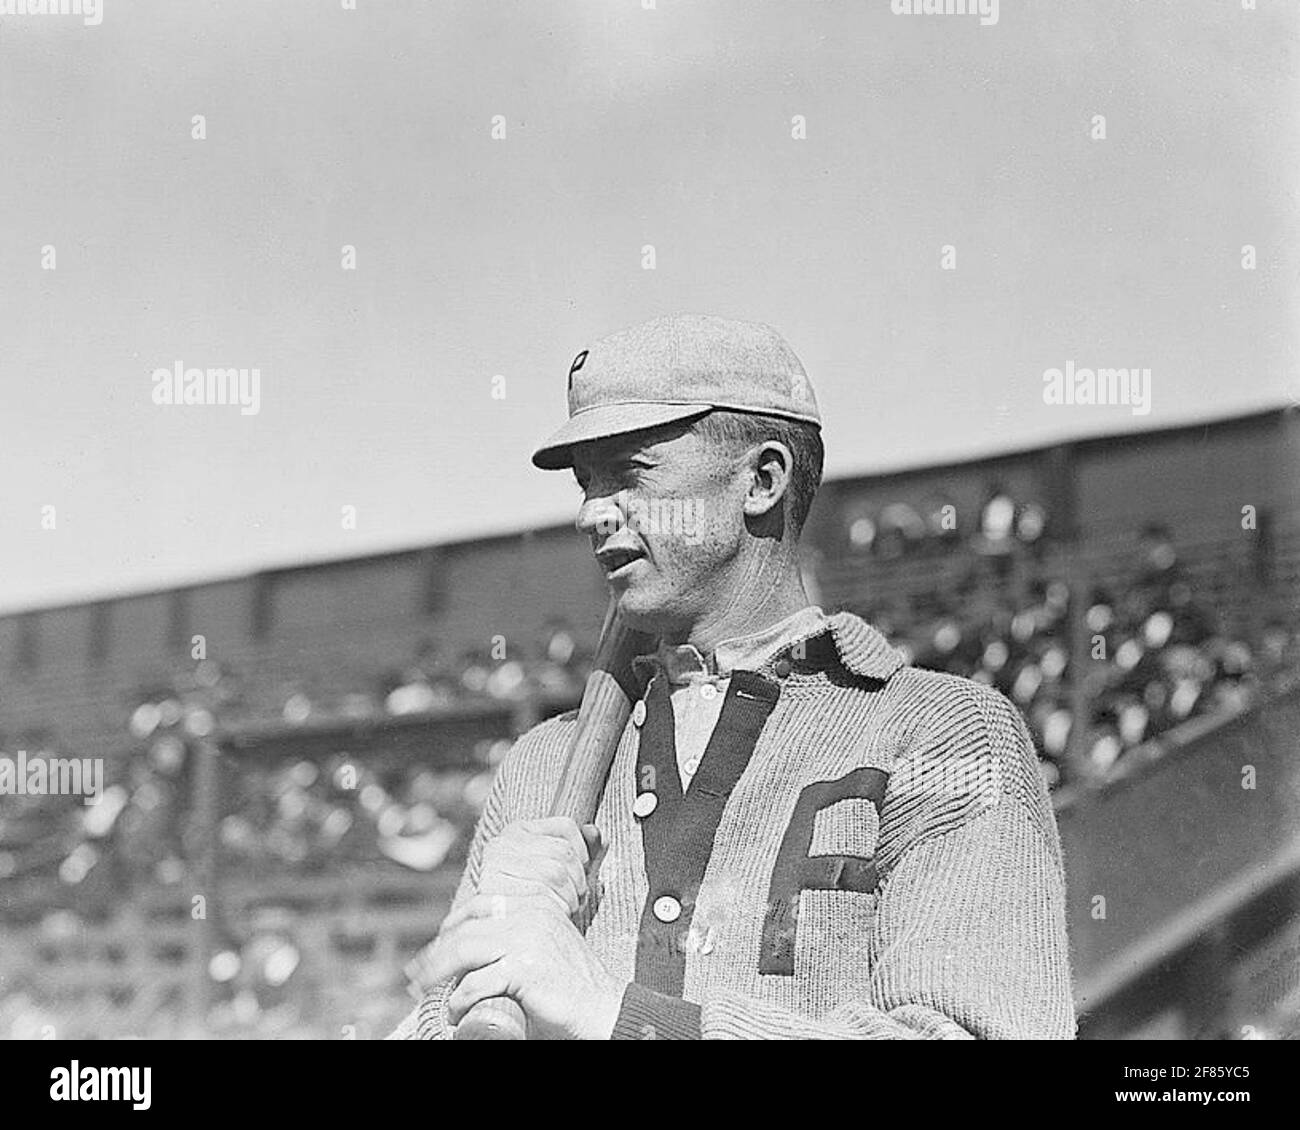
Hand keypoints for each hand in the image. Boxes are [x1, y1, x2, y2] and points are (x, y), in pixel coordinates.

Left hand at [428, 892, 626, 1039]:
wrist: (603, 1009)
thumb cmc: (571, 986)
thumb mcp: (543, 946)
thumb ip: (515, 937)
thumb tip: (472, 948)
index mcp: (536, 903)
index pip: (480, 902)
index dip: (453, 923)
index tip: (437, 944)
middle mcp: (531, 913)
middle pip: (466, 925)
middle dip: (436, 951)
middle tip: (418, 974)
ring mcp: (528, 939)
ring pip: (464, 948)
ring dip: (438, 973)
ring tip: (426, 991)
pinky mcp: (525, 969)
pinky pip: (476, 982)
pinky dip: (460, 1000)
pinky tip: (457, 1011)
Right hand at [478, 817, 600, 915]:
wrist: (510, 948)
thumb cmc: (542, 910)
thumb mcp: (568, 877)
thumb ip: (584, 852)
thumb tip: (593, 831)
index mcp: (517, 832)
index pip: (567, 826)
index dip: (583, 853)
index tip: (578, 874)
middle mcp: (500, 845)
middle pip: (564, 852)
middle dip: (578, 882)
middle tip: (572, 901)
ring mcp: (493, 869)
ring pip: (555, 872)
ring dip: (569, 900)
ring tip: (562, 911)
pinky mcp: (491, 895)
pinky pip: (541, 897)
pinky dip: (555, 911)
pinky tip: (550, 919)